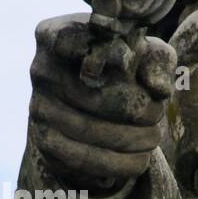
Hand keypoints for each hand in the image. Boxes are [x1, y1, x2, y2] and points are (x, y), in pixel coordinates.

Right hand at [28, 13, 175, 190]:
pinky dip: (120, 163)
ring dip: (133, 140)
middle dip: (137, 109)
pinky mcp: (44, 144)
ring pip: (93, 133)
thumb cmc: (124, 68)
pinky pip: (86, 161)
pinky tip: (140, 158)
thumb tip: (159, 89)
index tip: (130, 61)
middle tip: (158, 114)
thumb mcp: (145, 54)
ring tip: (153, 137)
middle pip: (95, 96)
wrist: (94, 103)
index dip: (104, 53)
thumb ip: (157, 61)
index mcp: (55, 35)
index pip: (72, 40)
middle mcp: (41, 70)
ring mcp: (38, 109)